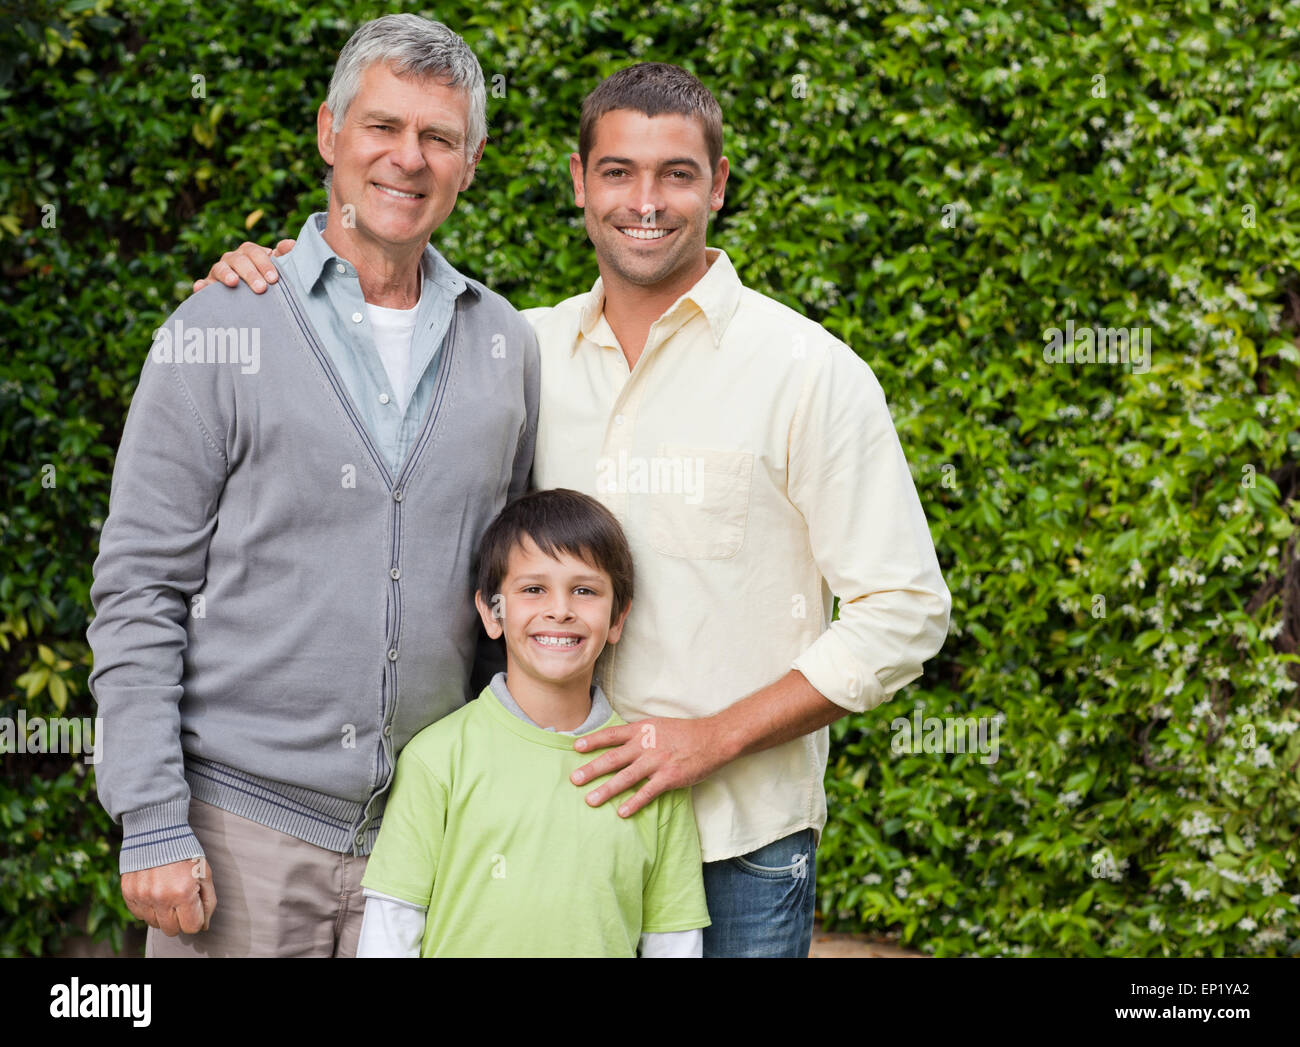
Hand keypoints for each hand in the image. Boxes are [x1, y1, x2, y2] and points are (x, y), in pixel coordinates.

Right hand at [121, 857, 216, 935]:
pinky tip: (154, 891)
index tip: (195, 906)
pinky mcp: (128, 893)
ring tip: (168, 892)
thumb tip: (204, 926)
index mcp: (183, 893)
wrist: (157, 831)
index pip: (191, 927)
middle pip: (171, 930)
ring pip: (154, 924)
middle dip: (180, 919)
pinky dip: (148, 907)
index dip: (196, 918)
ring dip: (163, 914)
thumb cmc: (185, 852)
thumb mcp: (205, 873)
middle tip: (182, 901)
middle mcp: (160, 898)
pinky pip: (139, 915)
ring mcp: (142, 896)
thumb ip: (208, 901)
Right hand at [192, 239, 294, 294]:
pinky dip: (201, 285)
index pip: (254, 252)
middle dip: (250, 273)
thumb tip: (291, 244)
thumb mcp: (275, 267)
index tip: (274, 279)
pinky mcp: (208, 285)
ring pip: (220, 268)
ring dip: (226, 274)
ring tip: (234, 282)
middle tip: (261, 288)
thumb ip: (283, 256)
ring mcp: (218, 271)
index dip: (264, 263)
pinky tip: (200, 287)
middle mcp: (232, 259)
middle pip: (239, 260)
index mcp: (248, 253)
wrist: (248, 297)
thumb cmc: (264, 278)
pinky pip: (203, 284)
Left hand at [571, 716, 727, 817]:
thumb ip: (639, 733)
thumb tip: (619, 741)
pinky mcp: (669, 778)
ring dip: (606, 790)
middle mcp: (646, 745)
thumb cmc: (685, 732)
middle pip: (613, 758)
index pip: (612, 735)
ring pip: (626, 777)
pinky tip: (621, 812)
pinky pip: (647, 792)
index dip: (593, 741)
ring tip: (590, 800)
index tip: (576, 748)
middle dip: (592, 769)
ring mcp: (657, 762)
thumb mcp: (658, 725)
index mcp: (642, 729)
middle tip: (574, 779)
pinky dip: (634, 803)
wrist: (713, 738)